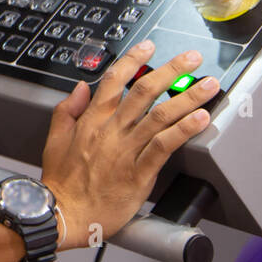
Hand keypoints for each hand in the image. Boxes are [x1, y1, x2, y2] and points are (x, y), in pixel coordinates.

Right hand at [39, 40, 215, 250]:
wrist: (65, 214)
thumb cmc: (62, 181)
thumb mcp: (54, 138)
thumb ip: (68, 110)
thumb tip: (80, 87)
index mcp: (91, 121)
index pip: (113, 81)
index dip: (133, 60)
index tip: (149, 47)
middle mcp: (111, 131)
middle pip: (143, 92)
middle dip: (170, 71)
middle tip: (191, 58)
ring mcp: (126, 150)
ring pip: (160, 116)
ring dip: (186, 97)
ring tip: (207, 85)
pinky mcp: (139, 172)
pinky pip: (165, 146)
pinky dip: (184, 130)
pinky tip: (200, 119)